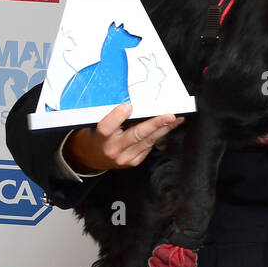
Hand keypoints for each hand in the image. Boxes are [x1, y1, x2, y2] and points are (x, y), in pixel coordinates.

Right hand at [63, 104, 183, 172]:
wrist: (91, 157)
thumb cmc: (96, 136)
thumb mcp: (95, 124)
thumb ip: (111, 117)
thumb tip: (132, 105)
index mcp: (100, 137)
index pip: (107, 126)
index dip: (117, 116)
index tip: (128, 106)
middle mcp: (113, 149)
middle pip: (136, 135)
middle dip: (155, 124)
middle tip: (170, 116)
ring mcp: (125, 158)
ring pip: (148, 141)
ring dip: (165, 129)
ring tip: (176, 119)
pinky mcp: (134, 162)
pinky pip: (149, 146)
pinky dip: (159, 136)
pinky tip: (167, 128)